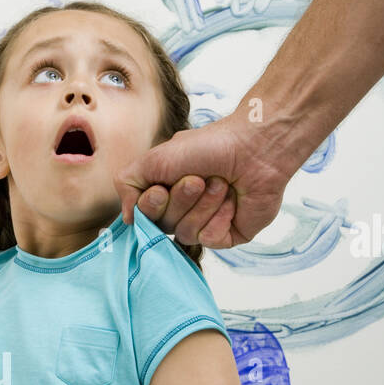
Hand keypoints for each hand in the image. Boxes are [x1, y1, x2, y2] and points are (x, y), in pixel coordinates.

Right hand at [114, 113, 293, 248]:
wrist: (255, 146)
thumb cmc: (210, 145)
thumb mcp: (155, 157)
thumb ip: (128, 183)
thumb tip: (128, 218)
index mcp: (165, 191)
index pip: (144, 215)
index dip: (151, 205)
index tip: (161, 189)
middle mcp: (183, 209)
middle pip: (163, 225)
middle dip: (180, 201)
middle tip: (198, 179)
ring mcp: (205, 223)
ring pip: (186, 233)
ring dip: (202, 206)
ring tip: (220, 183)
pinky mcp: (227, 234)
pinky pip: (209, 239)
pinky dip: (219, 217)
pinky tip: (232, 200)